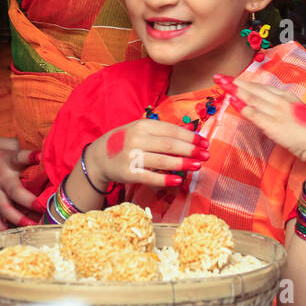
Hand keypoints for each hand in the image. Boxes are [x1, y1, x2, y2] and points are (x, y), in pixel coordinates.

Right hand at [0, 136, 38, 230]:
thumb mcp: (6, 143)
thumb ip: (23, 150)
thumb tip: (43, 152)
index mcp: (8, 160)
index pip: (19, 156)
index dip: (30, 156)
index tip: (39, 156)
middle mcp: (0, 177)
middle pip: (15, 191)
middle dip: (29, 201)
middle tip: (43, 208)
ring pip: (5, 209)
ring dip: (19, 219)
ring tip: (32, 226)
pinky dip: (0, 226)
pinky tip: (11, 232)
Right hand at [90, 119, 206, 187]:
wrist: (99, 157)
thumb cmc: (126, 142)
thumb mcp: (142, 130)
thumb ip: (164, 130)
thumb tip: (191, 130)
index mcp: (142, 126)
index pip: (172, 130)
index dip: (190, 137)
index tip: (205, 143)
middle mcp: (137, 139)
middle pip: (169, 145)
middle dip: (191, 150)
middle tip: (206, 155)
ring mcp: (132, 156)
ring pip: (162, 160)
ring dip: (182, 163)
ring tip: (197, 166)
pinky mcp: (129, 173)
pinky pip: (150, 177)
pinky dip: (165, 179)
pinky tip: (179, 180)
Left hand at [218, 76, 305, 164]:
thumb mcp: (300, 116)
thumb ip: (287, 112)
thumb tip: (275, 113)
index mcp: (289, 98)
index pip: (263, 88)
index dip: (247, 83)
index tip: (234, 80)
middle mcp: (281, 101)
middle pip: (254, 89)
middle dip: (235, 83)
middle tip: (220, 77)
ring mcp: (277, 112)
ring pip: (252, 98)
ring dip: (235, 91)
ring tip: (221, 84)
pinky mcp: (273, 125)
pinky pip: (254, 114)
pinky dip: (243, 107)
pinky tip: (232, 103)